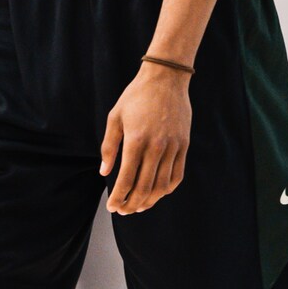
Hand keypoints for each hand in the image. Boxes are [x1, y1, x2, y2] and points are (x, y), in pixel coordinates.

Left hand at [100, 62, 191, 213]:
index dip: (118, 198)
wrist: (166, 77)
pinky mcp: (183, 144)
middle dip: (132, 204)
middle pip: (144, 188)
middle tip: (123, 210)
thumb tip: (104, 173)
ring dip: (149, 201)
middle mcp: (155, 147)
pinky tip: (158, 193)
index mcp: (135, 140)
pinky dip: (167, 189)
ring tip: (139, 206)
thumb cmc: (136, 95)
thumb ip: (109, 147)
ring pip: (162, 186)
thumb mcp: (115, 117)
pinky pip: (177, 175)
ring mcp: (172, 147)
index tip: (112, 207)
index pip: (126, 180)